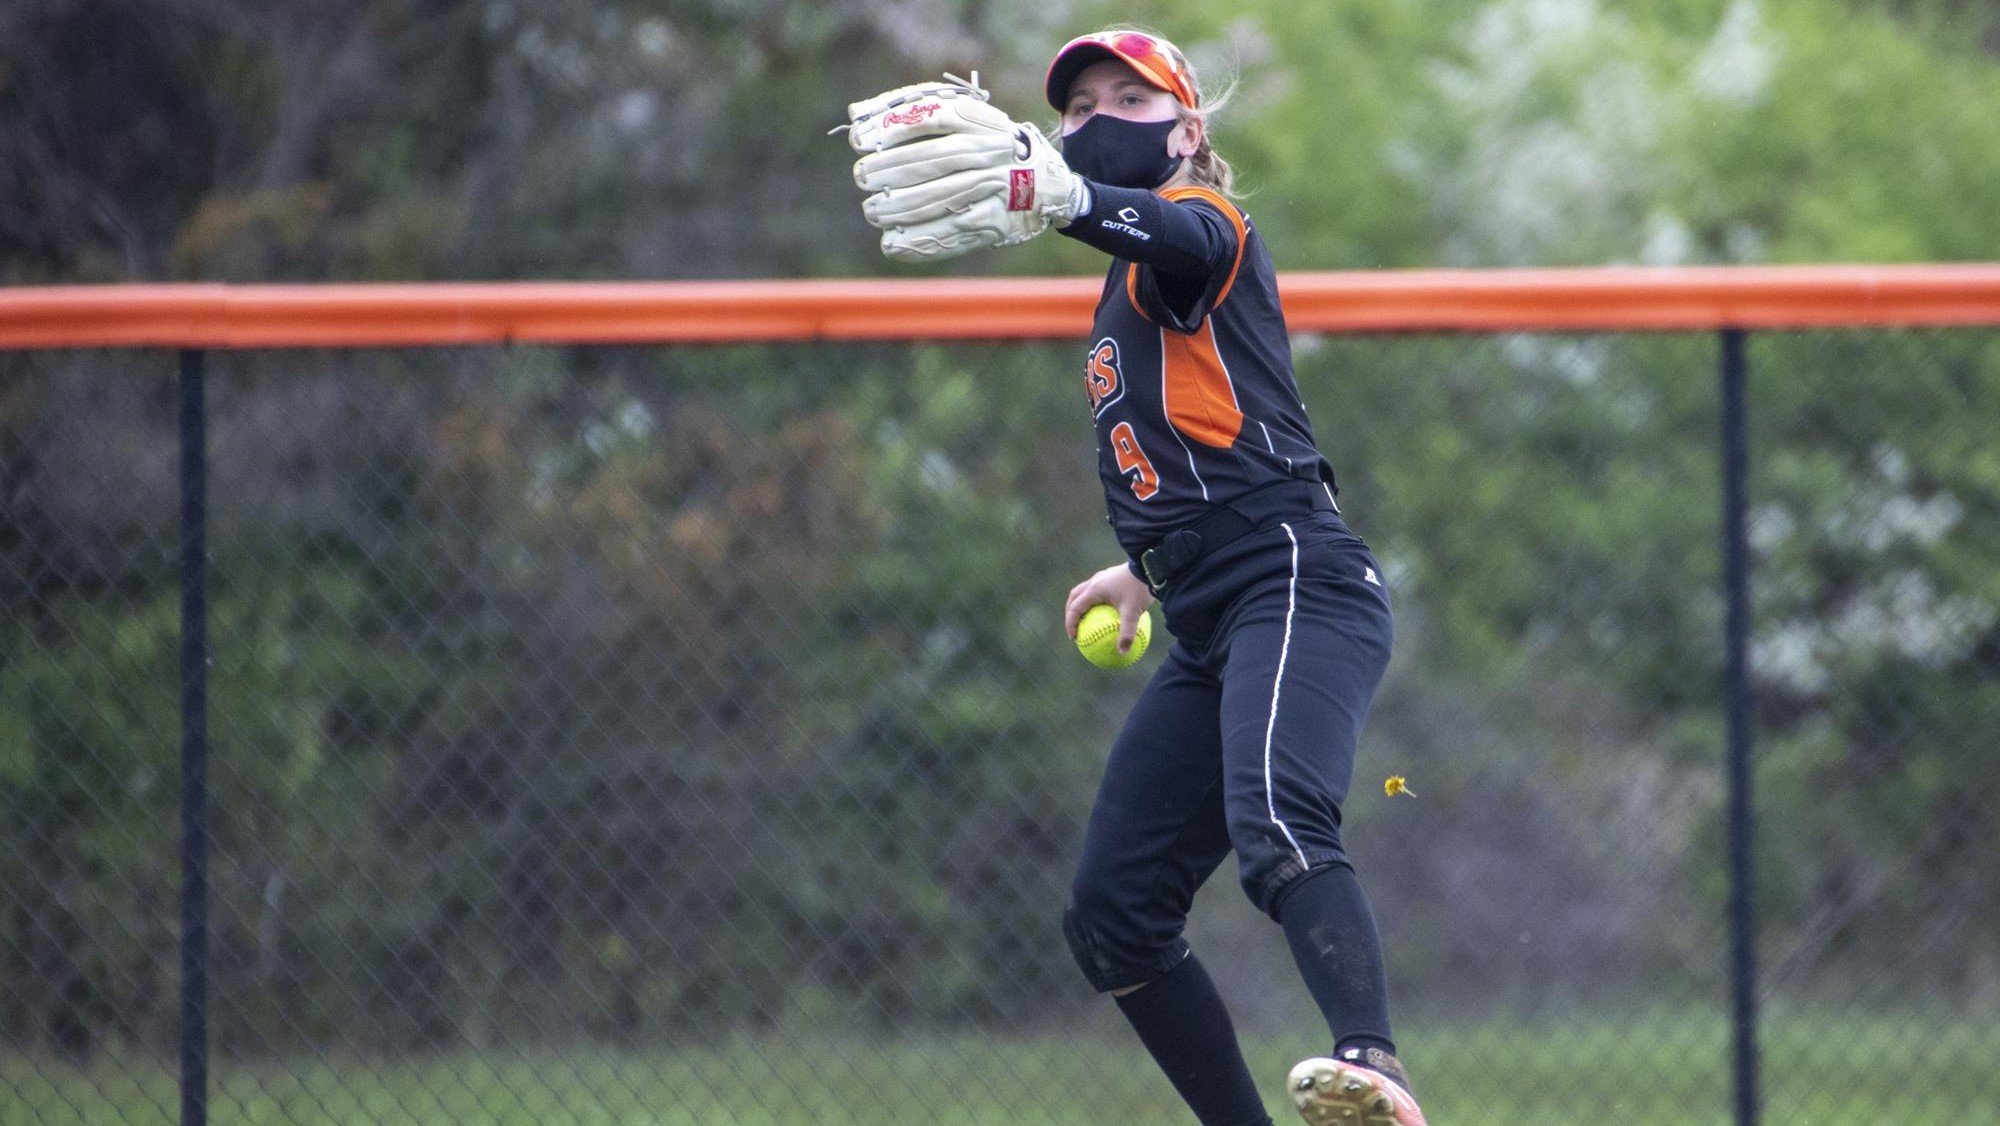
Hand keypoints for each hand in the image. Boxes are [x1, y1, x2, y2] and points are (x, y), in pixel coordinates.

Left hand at [842, 73, 1086, 259]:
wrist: (1048, 183)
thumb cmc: (988, 146)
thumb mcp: (965, 119)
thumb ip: (915, 113)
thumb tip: (857, 113)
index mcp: (982, 122)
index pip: (934, 118)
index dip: (894, 128)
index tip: (860, 139)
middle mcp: (991, 154)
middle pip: (936, 160)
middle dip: (892, 170)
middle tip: (863, 177)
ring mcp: (996, 191)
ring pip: (942, 198)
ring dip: (901, 208)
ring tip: (873, 210)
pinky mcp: (995, 224)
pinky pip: (953, 234)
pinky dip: (919, 242)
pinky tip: (892, 244)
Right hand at [1064, 563, 1154, 655]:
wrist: (1150, 566)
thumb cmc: (1139, 588)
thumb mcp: (1133, 612)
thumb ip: (1127, 633)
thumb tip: (1123, 652)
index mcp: (1094, 589)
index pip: (1074, 608)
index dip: (1070, 624)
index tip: (1074, 638)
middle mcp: (1095, 581)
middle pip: (1074, 597)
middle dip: (1071, 612)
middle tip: (1074, 627)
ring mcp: (1103, 577)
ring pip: (1085, 591)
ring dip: (1082, 604)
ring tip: (1086, 618)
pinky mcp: (1111, 575)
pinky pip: (1098, 589)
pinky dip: (1096, 601)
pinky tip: (1107, 611)